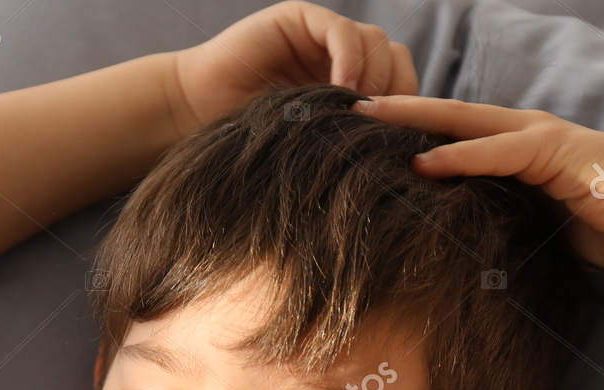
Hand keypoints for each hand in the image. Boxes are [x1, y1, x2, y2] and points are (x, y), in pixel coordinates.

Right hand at [170, 1, 417, 134]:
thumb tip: (398, 156)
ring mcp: (322, 35)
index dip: (406, 108)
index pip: (399, 83)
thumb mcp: (313, 143)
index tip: (393, 140)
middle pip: (396, 59)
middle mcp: (340, 56)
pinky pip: (342, 31)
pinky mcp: (300, 19)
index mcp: (349, 84)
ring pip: (376, 43)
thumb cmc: (251, 138)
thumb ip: (349, 138)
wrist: (197, 111)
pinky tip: (341, 90)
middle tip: (378, 126)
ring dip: (375, 79)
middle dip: (397, 93)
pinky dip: (350, 60)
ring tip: (355, 111)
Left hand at [351, 96, 603, 271]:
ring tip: (368, 118)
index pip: (457, 136)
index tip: (370, 135)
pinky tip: (422, 160)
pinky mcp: (553, 151)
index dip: (414, 132)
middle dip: (401, 111)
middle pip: (451, 118)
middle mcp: (526, 134)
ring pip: (465, 122)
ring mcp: (540, 137)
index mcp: (520, 151)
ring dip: (415, 120)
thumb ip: (503, 220)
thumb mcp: (538, 225)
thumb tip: (465, 247)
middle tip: (351, 105)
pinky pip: (497, 152)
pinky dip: (459, 156)